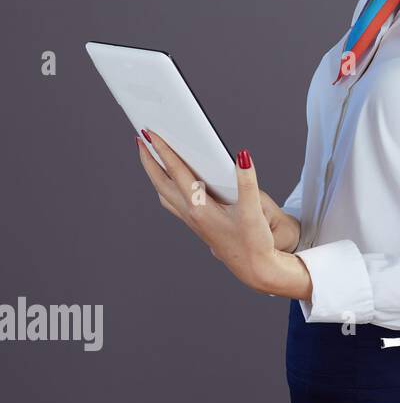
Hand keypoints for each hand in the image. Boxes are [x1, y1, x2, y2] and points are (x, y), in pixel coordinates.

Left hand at [135, 129, 311, 300]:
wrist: (254, 268)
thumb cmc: (254, 242)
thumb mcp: (253, 210)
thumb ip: (248, 181)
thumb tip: (241, 157)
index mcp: (200, 208)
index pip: (177, 173)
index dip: (163, 151)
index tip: (150, 134)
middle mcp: (190, 214)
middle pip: (160, 182)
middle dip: (149, 160)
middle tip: (141, 139)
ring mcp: (191, 220)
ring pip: (163, 193)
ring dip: (155, 174)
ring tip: (152, 157)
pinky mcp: (196, 225)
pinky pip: (172, 202)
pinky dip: (166, 186)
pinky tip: (173, 181)